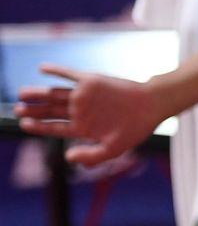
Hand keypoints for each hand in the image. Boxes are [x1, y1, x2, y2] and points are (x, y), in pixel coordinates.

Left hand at [13, 64, 164, 166]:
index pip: (55, 127)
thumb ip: (91, 157)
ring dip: (38, 93)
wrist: (152, 105)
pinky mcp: (91, 80)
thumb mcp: (114, 149)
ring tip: (22, 94)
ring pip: (55, 94)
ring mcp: (84, 95)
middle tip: (16, 108)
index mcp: (83, 128)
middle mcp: (80, 111)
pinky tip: (43, 68)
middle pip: (50, 110)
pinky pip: (70, 74)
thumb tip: (67, 157)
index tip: (24, 124)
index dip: (38, 126)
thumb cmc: (135, 129)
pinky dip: (56, 71)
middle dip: (33, 110)